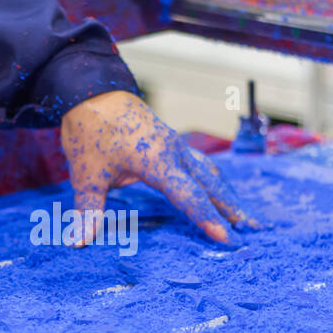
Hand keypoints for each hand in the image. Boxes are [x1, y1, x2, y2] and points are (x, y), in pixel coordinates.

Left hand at [60, 91, 253, 244]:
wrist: (92, 90)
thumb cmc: (89, 131)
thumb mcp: (85, 174)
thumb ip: (88, 210)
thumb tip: (79, 242)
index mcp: (156, 161)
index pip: (188, 196)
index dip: (207, 219)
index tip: (226, 238)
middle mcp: (173, 152)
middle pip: (211, 184)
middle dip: (232, 208)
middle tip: (254, 229)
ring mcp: (176, 145)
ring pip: (210, 173)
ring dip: (228, 195)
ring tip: (245, 216)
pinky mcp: (172, 142)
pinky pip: (201, 164)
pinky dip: (215, 182)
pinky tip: (220, 192)